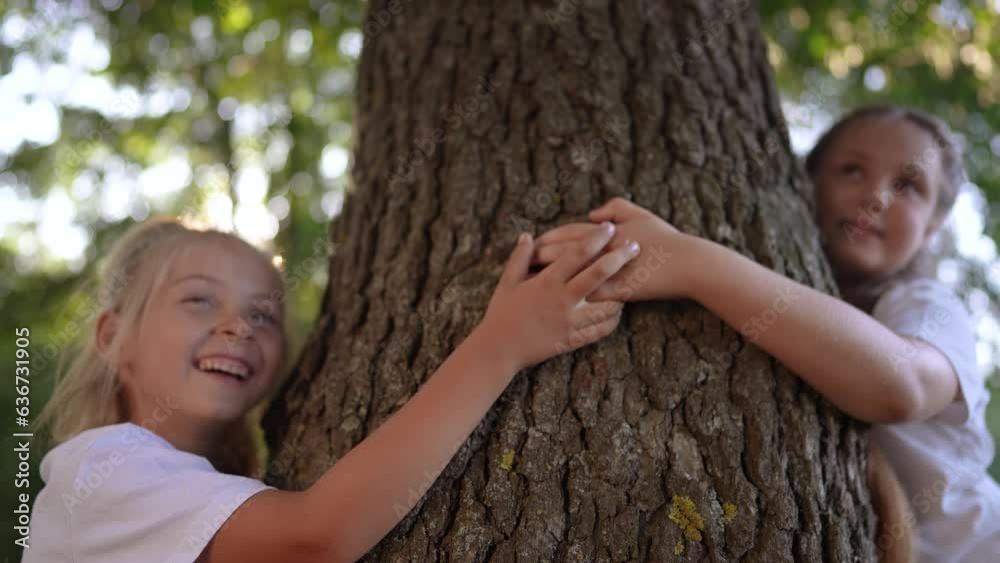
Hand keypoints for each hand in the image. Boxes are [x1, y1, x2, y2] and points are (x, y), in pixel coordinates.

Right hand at [478, 222, 640, 371]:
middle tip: (636, 246)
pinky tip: (618, 311)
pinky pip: (600, 329)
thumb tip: (527, 236)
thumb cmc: (501, 313)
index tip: (610, 228)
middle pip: (599, 274)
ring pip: (607, 305)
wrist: (499, 349)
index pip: (577, 254)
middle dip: (619, 257)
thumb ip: (520, 258)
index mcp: (547, 281)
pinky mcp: (573, 340)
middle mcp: (562, 299)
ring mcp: (570, 321)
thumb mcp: (507, 282)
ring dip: (621, 292)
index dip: (595, 238)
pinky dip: (613, 319)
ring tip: (630, 282)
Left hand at [532, 197, 692, 301]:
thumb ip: (615, 208)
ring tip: (534, 286)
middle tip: (524, 265)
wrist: (686, 264)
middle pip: (563, 256)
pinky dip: (572, 301)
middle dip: (541, 260)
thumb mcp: (640, 214)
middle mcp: (601, 252)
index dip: (549, 239)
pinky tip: (558, 307)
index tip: (533, 243)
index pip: (568, 235)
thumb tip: (593, 214)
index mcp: (605, 233)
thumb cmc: (664, 238)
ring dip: (551, 281)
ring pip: (571, 278)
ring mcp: (606, 274)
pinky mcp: (615, 293)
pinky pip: (587, 298)